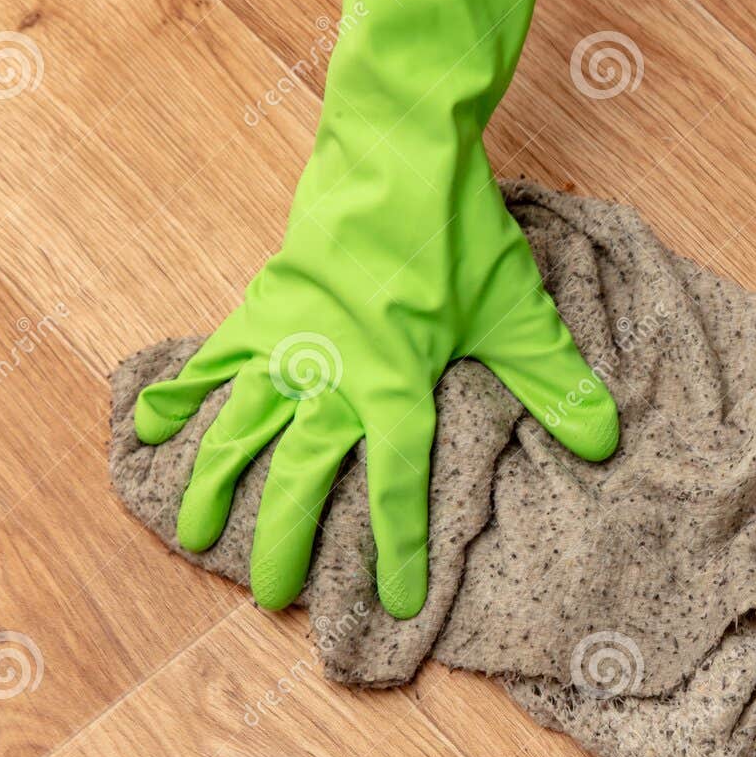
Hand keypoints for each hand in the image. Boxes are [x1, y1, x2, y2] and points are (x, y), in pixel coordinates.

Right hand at [135, 0, 616, 618]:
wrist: (396, 151)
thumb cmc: (460, 235)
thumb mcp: (518, 313)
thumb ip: (556, 383)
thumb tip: (605, 443)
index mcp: (397, 388)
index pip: (399, 492)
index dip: (398, 553)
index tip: (395, 605)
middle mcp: (332, 378)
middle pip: (300, 479)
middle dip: (287, 543)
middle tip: (277, 600)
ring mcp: (287, 344)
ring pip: (241, 432)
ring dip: (216, 488)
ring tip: (195, 539)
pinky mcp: (260, 308)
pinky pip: (211, 364)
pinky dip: (180, 397)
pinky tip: (150, 433)